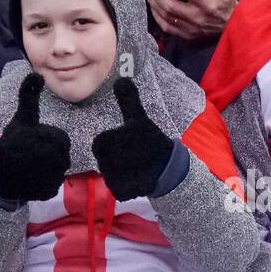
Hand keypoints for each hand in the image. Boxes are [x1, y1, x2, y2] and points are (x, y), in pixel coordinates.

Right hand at [0, 74, 69, 202]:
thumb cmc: (11, 140)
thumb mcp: (22, 117)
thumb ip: (29, 96)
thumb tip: (37, 73)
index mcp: (58, 140)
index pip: (61, 140)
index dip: (45, 140)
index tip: (31, 141)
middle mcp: (61, 160)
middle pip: (60, 155)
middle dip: (46, 154)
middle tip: (28, 153)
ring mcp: (56, 178)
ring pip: (56, 170)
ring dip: (45, 168)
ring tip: (28, 165)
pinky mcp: (49, 193)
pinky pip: (51, 185)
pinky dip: (41, 183)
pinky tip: (28, 178)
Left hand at [91, 77, 174, 200]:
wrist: (170, 167)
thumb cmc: (152, 140)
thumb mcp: (139, 118)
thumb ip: (128, 100)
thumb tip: (121, 79)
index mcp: (106, 140)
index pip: (100, 144)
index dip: (113, 143)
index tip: (129, 143)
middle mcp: (106, 160)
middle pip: (103, 160)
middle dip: (116, 158)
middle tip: (134, 155)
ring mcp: (113, 178)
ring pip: (109, 174)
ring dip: (121, 171)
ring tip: (138, 166)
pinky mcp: (120, 192)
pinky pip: (117, 188)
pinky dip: (127, 185)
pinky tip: (139, 178)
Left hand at [145, 0, 235, 40]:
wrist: (231, 27)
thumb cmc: (227, 5)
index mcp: (208, 4)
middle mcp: (197, 17)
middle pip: (169, 5)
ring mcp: (190, 28)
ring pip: (165, 15)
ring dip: (153, 1)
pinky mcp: (186, 35)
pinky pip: (166, 26)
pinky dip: (156, 15)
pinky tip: (152, 4)